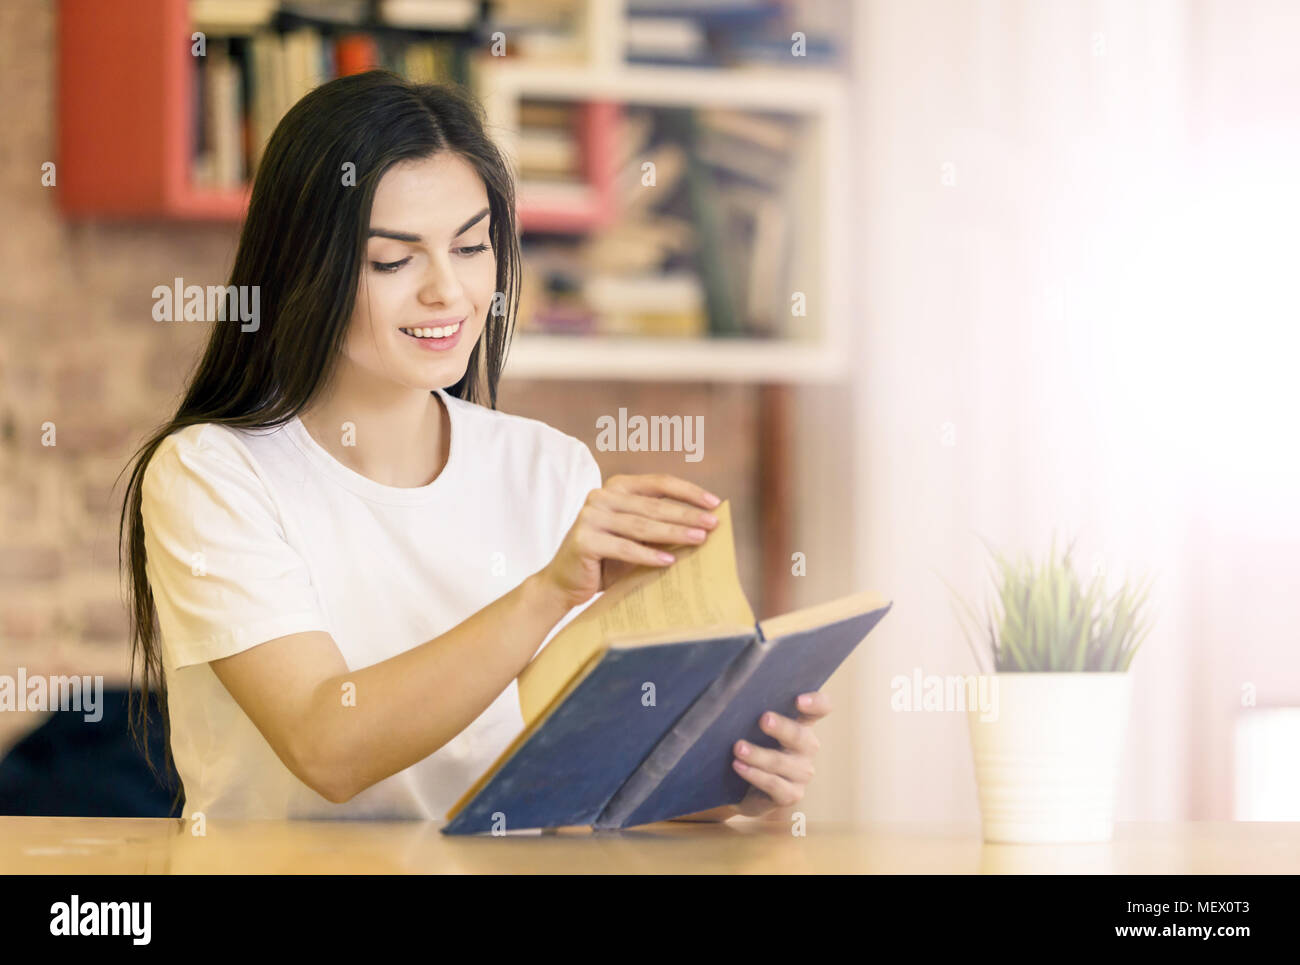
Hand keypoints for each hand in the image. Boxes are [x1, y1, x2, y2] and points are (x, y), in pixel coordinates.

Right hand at [538, 473, 721, 610]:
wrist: (564, 582)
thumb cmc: (606, 561)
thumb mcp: (635, 539)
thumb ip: (658, 527)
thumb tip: (702, 525)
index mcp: (616, 488)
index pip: (658, 483)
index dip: (688, 492)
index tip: (715, 503)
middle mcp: (601, 496)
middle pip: (653, 505)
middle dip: (687, 514)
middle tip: (713, 524)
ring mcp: (590, 516)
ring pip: (641, 525)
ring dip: (673, 532)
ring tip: (699, 539)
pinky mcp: (584, 539)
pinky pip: (623, 547)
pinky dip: (648, 555)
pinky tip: (669, 560)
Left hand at [731, 691, 830, 818]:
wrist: (741, 787)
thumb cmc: (751, 744)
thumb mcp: (754, 726)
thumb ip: (755, 710)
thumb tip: (735, 695)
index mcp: (802, 723)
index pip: (821, 708)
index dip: (816, 703)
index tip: (799, 700)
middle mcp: (807, 747)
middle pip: (800, 735)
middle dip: (781, 727)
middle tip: (764, 719)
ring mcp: (801, 772)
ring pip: (781, 762)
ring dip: (758, 755)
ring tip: (738, 748)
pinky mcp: (791, 795)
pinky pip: (774, 784)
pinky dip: (754, 775)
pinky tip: (739, 767)